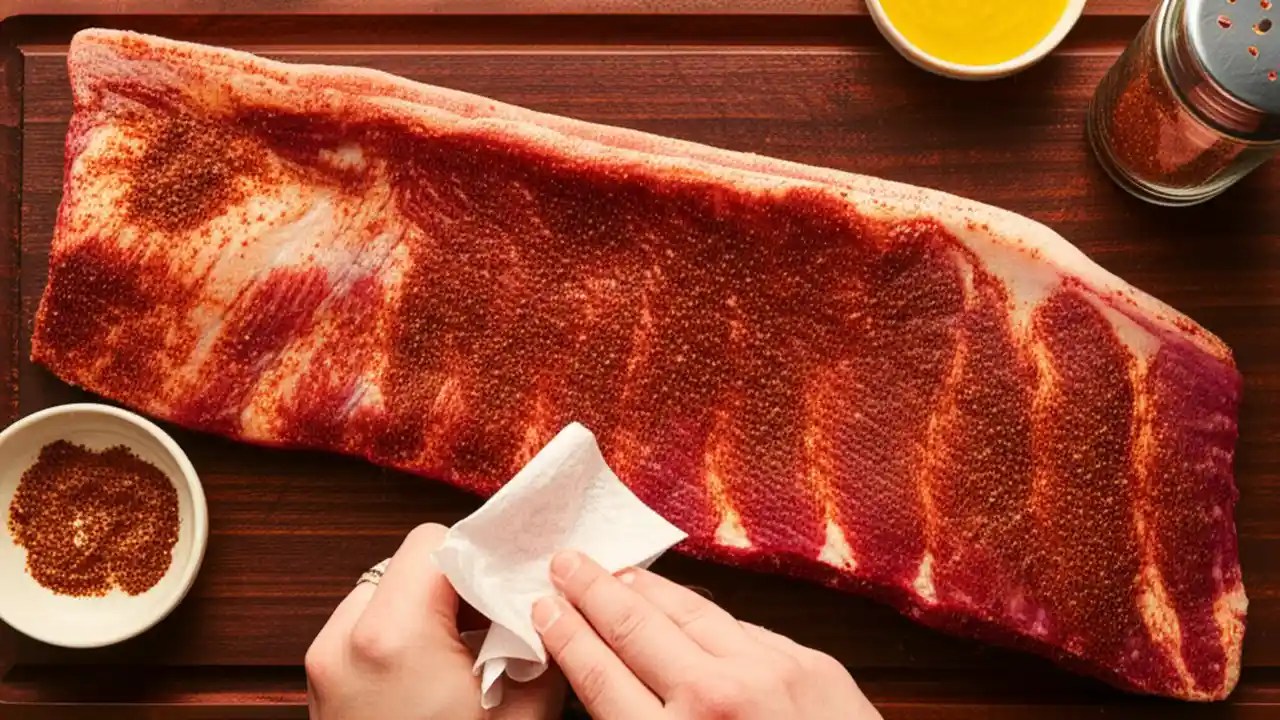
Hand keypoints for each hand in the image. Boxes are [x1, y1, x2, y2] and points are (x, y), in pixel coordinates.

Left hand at [306, 523, 565, 719]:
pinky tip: (443, 676)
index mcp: (392, 638)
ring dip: (432, 611)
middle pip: (409, 567)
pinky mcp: (321, 686)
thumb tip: (554, 605)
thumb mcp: (521, 717)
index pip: (436, 542)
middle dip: (461, 587)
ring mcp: (324, 665)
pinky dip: (405, 637)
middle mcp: (344, 641)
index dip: (485, 554)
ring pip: (386, 596)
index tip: (517, 578)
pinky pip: (366, 631)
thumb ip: (543, 647)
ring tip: (474, 654)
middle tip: (503, 621)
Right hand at [532, 551, 882, 719]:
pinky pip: (746, 630)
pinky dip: (709, 617)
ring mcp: (767, 675)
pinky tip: (690, 606)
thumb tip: (616, 692)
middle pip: (635, 629)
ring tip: (616, 571)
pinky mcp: (809, 666)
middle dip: (592, 591)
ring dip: (647, 588)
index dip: (567, 636)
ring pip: (691, 614)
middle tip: (566, 560)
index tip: (543, 606)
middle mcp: (714, 701)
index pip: (600, 676)